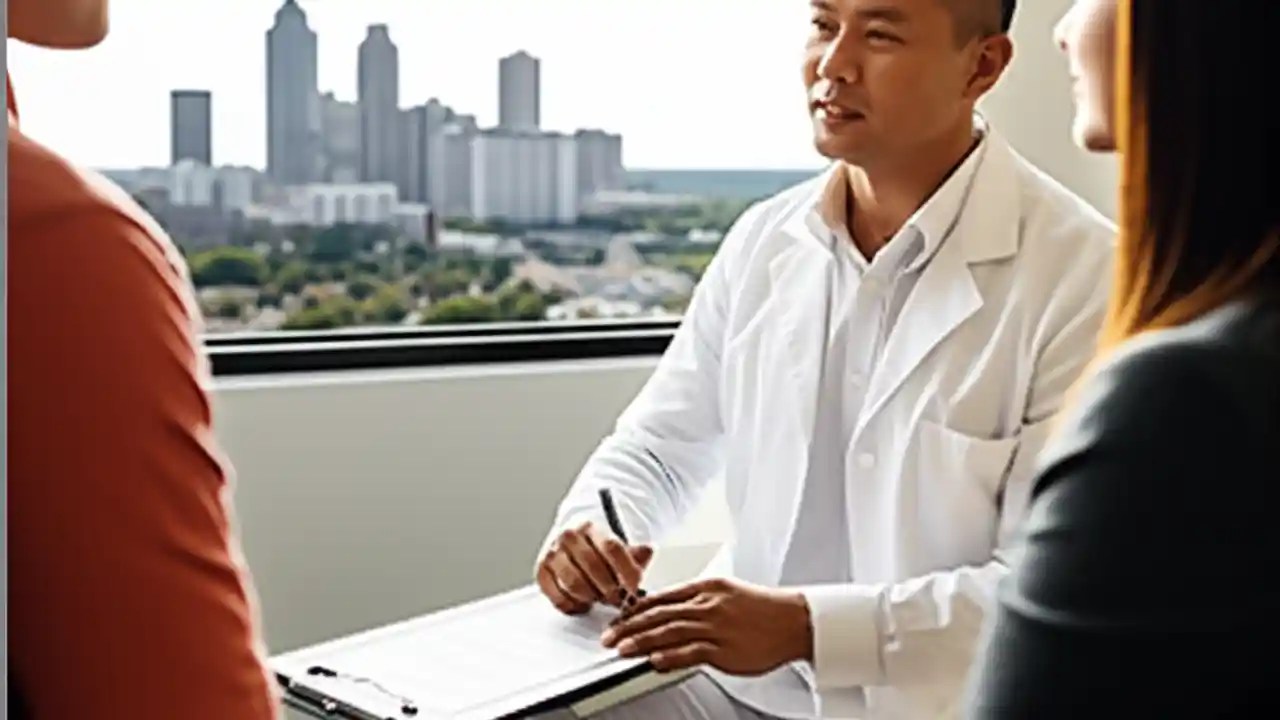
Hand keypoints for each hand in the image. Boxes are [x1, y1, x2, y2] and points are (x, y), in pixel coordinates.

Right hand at [536, 521, 652, 614]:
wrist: (571, 543)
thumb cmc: (598, 550)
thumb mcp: (620, 547)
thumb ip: (635, 553)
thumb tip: (646, 552)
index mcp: (590, 527)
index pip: (612, 548)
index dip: (626, 571)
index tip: (635, 587)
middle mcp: (568, 537)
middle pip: (594, 569)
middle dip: (611, 590)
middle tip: (619, 600)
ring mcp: (553, 553)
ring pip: (575, 585)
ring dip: (592, 598)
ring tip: (601, 599)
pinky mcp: (542, 572)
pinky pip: (558, 597)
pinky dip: (574, 606)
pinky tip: (583, 604)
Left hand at [600, 577, 812, 675]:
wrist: (793, 621)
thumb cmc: (761, 609)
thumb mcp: (725, 593)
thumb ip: (697, 601)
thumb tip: (669, 611)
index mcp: (706, 587)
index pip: (661, 597)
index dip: (635, 609)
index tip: (618, 618)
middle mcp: (707, 605)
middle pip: (659, 614)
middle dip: (630, 626)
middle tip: (609, 636)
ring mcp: (715, 627)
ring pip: (670, 632)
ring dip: (642, 641)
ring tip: (622, 648)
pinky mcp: (724, 650)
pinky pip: (692, 652)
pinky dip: (670, 656)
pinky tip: (654, 659)